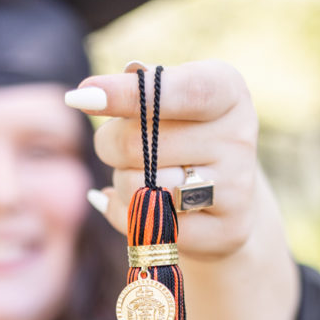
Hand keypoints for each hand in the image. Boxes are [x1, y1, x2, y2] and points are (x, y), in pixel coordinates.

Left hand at [65, 60, 260, 260]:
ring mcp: (237, 188)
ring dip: (122, 183)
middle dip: (109, 145)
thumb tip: (87, 94)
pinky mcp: (227, 232)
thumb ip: (136, 87)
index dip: (128, 95)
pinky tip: (147, 209)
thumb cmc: (182, 133)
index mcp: (227, 91)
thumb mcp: (169, 99)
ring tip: (143, 178)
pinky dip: (130, 218)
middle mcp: (239, 137)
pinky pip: (147, 228)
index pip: (178, 91)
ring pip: (138, 189)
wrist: (227, 197)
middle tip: (118, 146)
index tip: (80, 96)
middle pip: (137, 144)